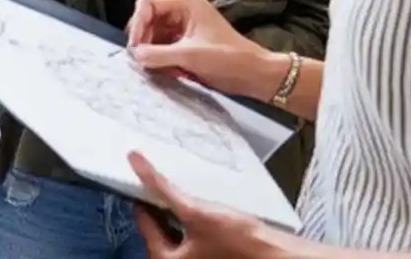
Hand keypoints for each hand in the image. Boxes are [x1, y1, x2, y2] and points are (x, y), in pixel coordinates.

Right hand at [126, 0, 275, 98]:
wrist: (254, 74)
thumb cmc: (228, 59)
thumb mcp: (190, 56)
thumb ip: (159, 54)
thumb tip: (135, 55)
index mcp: (186, 2)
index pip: (147, 3)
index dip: (137, 23)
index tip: (135, 47)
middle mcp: (182, 9)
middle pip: (147, 18)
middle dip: (143, 39)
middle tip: (141, 60)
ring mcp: (183, 24)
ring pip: (152, 33)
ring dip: (150, 51)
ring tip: (154, 68)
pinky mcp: (184, 40)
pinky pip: (161, 44)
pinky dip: (159, 57)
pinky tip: (164, 70)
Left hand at [129, 151, 292, 258]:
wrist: (276, 256)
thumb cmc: (238, 241)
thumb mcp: (195, 211)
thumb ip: (163, 188)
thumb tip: (134, 161)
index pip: (145, 226)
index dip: (143, 199)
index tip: (139, 180)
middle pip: (161, 231)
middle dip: (161, 207)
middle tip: (160, 183)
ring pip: (178, 234)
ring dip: (177, 213)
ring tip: (180, 190)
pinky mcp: (211, 256)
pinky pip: (193, 237)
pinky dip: (192, 221)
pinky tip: (200, 206)